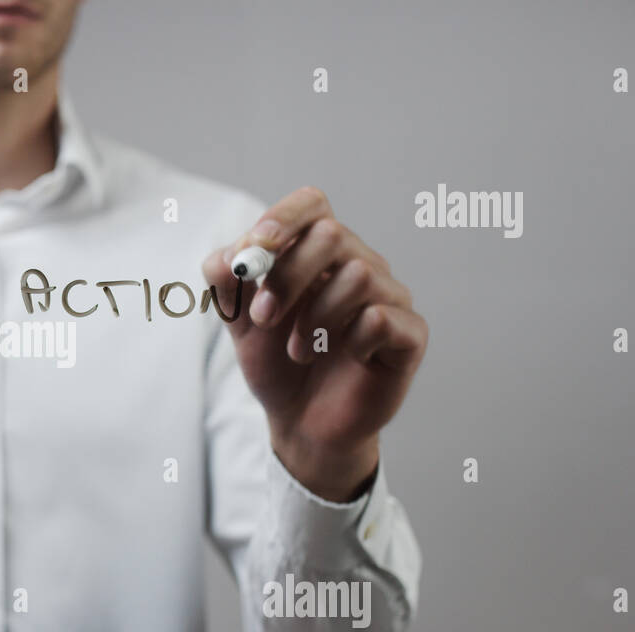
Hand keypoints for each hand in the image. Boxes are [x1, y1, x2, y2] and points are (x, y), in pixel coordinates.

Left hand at [203, 187, 427, 501]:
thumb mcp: (238, 321)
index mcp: (318, 252)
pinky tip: (342, 357)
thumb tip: (225, 258)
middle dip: (288, 276)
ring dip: (314, 317)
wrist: (302, 423)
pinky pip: (380, 318)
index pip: (311, 204)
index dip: (282, 218)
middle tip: (263, 318)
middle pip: (332, 234)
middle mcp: (359, 263)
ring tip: (298, 351)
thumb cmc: (276, 363)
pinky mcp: (410, 334)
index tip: (253, 249)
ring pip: (358, 274)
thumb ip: (225, 283)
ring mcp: (390, 296)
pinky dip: (350, 340)